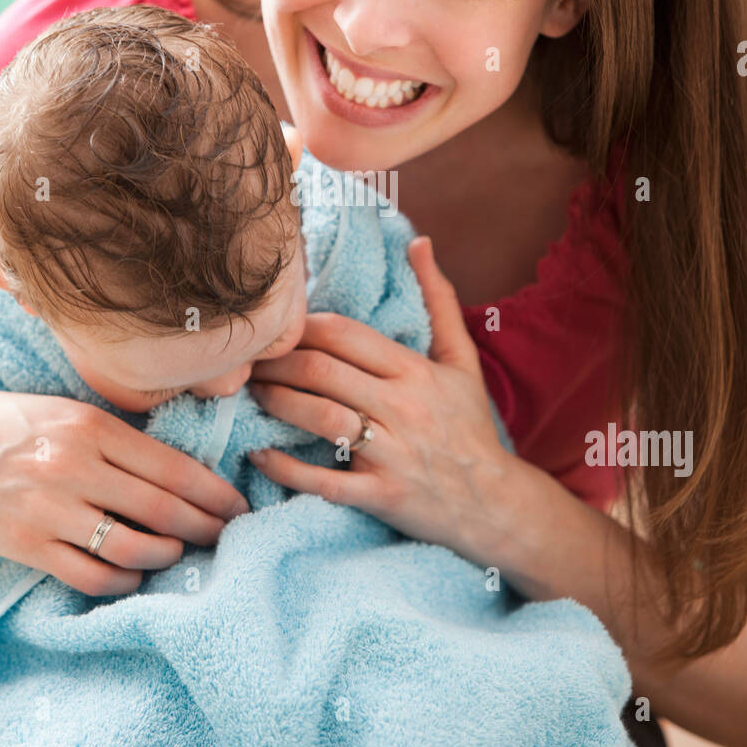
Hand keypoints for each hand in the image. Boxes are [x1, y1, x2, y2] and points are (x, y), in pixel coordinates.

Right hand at [0, 389, 248, 594]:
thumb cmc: (10, 424)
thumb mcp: (69, 411)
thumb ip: (120, 438)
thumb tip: (179, 470)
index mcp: (93, 428)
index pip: (172, 467)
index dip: (214, 492)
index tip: (238, 505)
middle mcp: (75, 468)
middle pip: (161, 509)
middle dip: (206, 527)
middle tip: (228, 536)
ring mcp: (50, 510)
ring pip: (131, 546)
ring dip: (168, 555)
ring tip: (183, 553)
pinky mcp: (26, 545)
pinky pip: (89, 575)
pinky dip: (123, 579)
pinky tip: (136, 573)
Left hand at [247, 236, 515, 561]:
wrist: (496, 504)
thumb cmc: (470, 427)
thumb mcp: (462, 360)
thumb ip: (439, 299)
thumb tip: (419, 241)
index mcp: (415, 372)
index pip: (344, 334)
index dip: (300, 326)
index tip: (278, 330)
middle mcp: (402, 408)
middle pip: (320, 371)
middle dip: (274, 362)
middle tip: (249, 362)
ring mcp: (391, 453)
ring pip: (317, 418)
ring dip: (275, 403)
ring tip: (252, 396)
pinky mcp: (381, 496)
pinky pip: (322, 480)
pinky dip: (284, 467)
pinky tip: (258, 454)